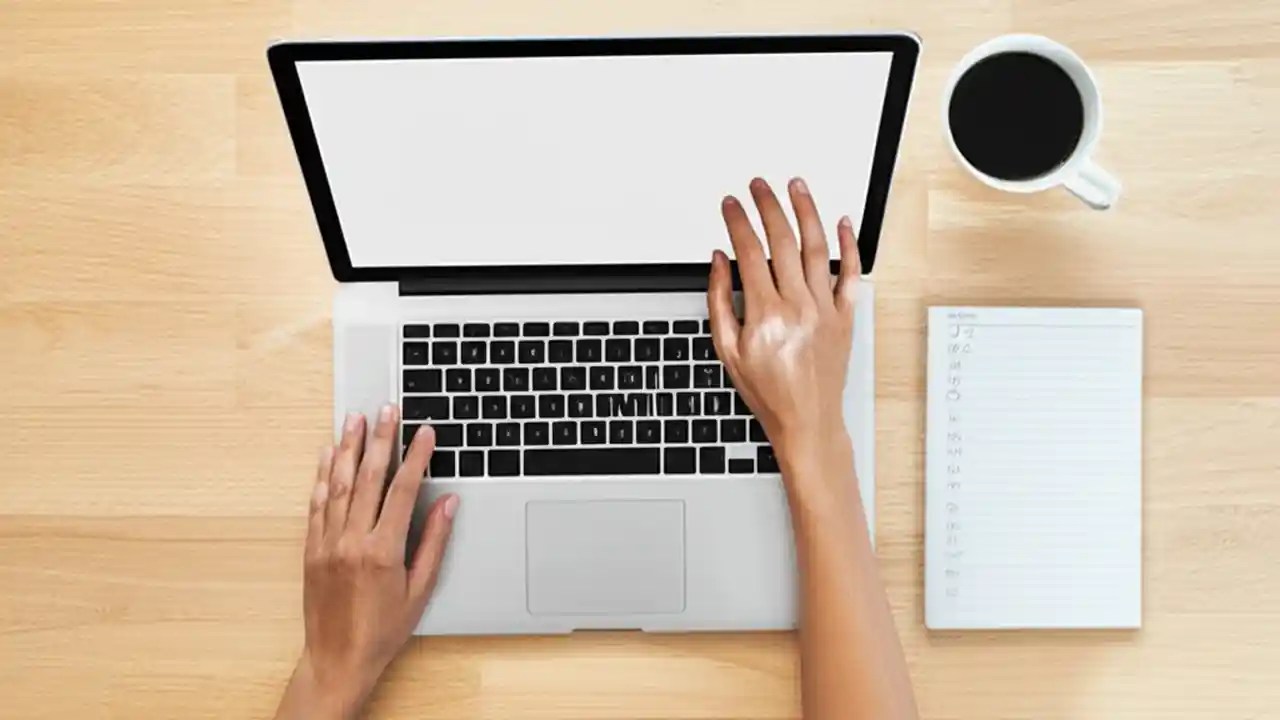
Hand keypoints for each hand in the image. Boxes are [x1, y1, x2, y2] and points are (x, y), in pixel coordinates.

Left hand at [275, 407, 457, 719]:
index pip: (402, 490)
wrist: (338, 659)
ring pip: (339, 485)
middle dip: (380, 440)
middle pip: (368, 478)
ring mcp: (328, 543)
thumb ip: (433, 543)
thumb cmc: (382, 630)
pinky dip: (323, 476)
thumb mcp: (420, 590)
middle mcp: (352, 542)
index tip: (424, 433)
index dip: (415, 457)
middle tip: (387, 410)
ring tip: (355, 419)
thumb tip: (447, 504)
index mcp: (383, 551)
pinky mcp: (311, 549)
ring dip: (348, 448)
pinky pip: (317, 504)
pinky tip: (328, 456)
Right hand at [707, 177, 859, 475]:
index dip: (738, 221)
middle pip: (784, 241)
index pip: (750, 252)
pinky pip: (850, 274)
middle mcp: (799, 306)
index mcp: (766, 313)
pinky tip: (842, 223)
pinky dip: (849, 246)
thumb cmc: (767, 391)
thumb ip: (720, 301)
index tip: (730, 204)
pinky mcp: (845, 317)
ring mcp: (825, 309)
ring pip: (818, 248)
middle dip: (769, 206)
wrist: (806, 420)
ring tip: (797, 187)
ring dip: (807, 212)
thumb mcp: (727, 350)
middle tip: (759, 186)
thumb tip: (719, 262)